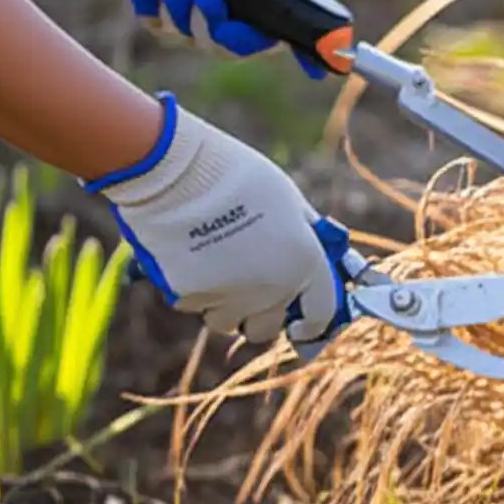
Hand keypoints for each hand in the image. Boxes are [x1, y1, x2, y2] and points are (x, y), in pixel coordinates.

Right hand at [85, 91, 349, 347]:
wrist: (181, 174)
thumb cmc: (239, 178)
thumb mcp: (289, 201)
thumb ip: (305, 234)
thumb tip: (323, 251)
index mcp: (305, 263)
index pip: (321, 314)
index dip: (313, 325)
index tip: (302, 324)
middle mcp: (272, 289)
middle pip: (267, 329)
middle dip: (261, 316)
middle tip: (251, 292)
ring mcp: (230, 298)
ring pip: (227, 322)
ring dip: (225, 306)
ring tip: (215, 268)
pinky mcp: (190, 298)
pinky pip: (194, 306)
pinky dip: (195, 291)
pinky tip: (191, 258)